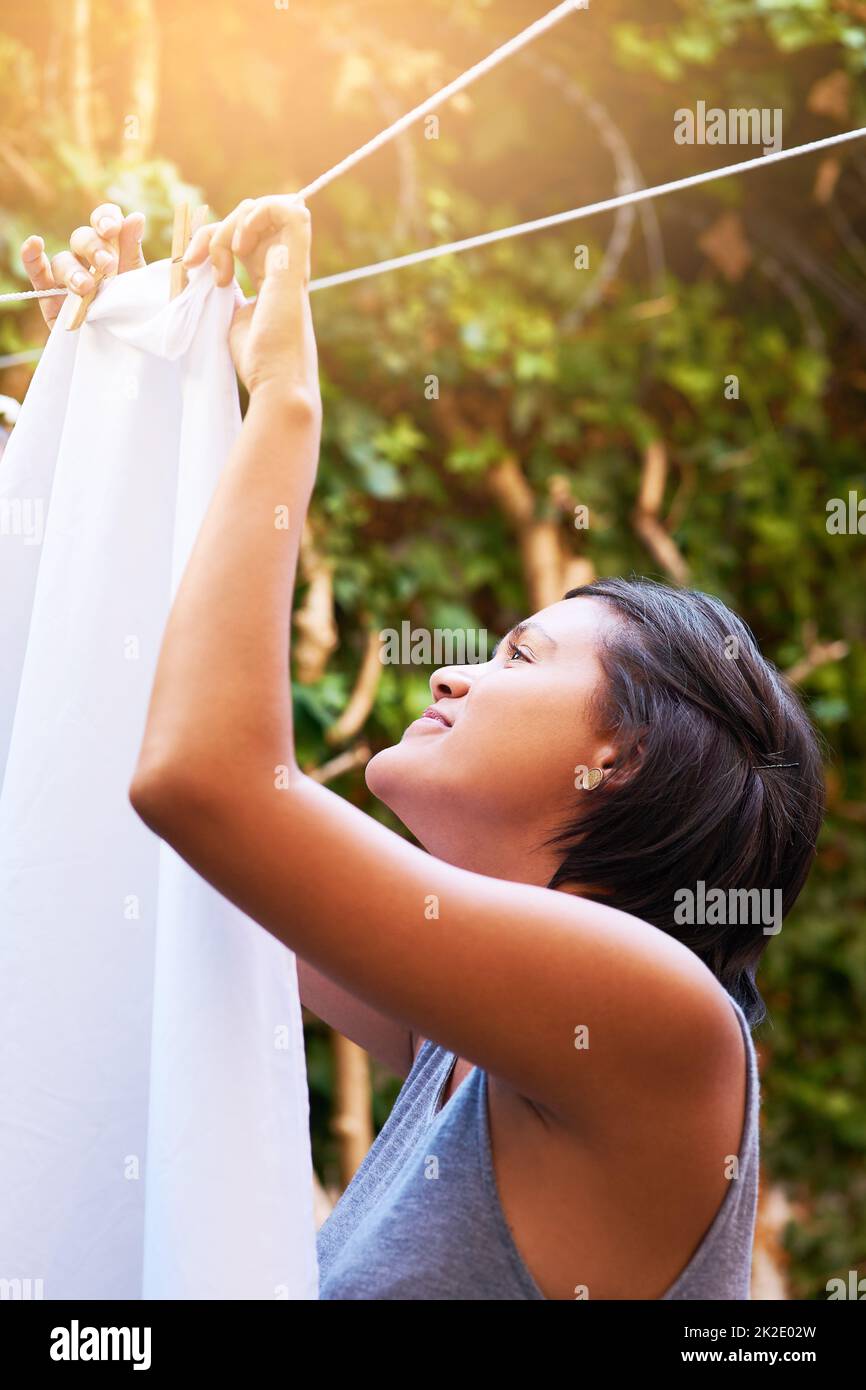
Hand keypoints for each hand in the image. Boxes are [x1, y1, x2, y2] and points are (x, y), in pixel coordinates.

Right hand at [20, 204, 145, 327]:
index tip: (112, 229)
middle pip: (82, 239)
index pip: (104, 222)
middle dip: (94, 248)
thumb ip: (132, 252)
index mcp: (111, 251)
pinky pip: (38, 273)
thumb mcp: (137, 284)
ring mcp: (67, 277)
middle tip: (107, 265)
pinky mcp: (50, 296)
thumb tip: (136, 217)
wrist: (120, 351)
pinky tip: (34, 244)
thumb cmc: (130, 314)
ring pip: (63, 260)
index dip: (106, 219)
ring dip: (74, 271)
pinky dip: (32, 258)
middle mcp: (86, 260)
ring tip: (86, 288)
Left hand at [183, 195, 319, 408]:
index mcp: (268, 277)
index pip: (243, 235)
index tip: (191, 266)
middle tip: (196, 261)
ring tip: (223, 255)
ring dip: (234, 222)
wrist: (276, 382)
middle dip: (215, 229)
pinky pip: (291, 211)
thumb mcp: (228, 318)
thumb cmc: (256, 361)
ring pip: (267, 208)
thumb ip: (220, 293)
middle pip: (251, 217)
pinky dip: (259, 215)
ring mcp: (291, 264)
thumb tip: (200, 274)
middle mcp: (282, 265)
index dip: (211, 238)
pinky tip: (239, 245)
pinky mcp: (295, 266)